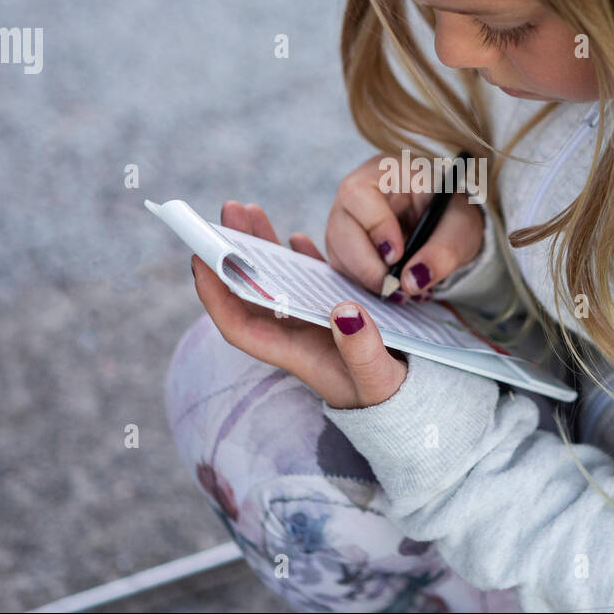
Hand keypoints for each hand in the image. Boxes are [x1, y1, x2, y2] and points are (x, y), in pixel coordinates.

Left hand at [192, 200, 408, 409]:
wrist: (410, 404)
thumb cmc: (391, 399)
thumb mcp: (378, 379)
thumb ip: (361, 350)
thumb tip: (344, 311)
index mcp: (294, 353)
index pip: (239, 325)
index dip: (216, 294)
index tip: (203, 258)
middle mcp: (295, 334)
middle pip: (251, 292)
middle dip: (235, 253)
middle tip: (228, 211)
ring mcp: (313, 321)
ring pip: (275, 279)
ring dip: (260, 246)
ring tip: (248, 210)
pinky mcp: (335, 312)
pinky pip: (308, 281)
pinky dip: (299, 256)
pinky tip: (297, 236)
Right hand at [325, 153, 484, 301]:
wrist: (449, 228)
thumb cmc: (452, 215)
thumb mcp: (461, 228)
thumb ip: (442, 252)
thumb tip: (411, 282)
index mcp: (385, 172)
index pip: (359, 193)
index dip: (375, 226)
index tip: (397, 255)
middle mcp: (357, 194)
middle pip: (340, 228)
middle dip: (367, 265)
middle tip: (397, 286)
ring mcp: (345, 220)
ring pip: (337, 253)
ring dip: (366, 279)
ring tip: (402, 290)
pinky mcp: (344, 246)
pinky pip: (340, 269)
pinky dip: (363, 285)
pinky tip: (390, 287)